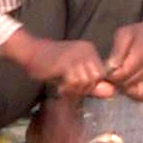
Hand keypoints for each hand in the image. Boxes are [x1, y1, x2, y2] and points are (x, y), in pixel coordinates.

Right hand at [1, 30, 116, 98]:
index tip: (77, 87)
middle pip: (96, 78)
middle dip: (85, 88)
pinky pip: (74, 82)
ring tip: (63, 87)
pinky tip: (59, 87)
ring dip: (75, 89)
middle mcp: (86, 50)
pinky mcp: (65, 61)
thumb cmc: (50, 65)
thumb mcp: (74, 75)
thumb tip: (112, 92)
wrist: (30, 52)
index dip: (92, 85)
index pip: (102, 74)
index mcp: (89, 51)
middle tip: (69, 88)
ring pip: (86, 81)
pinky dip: (67, 88)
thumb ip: (93, 84)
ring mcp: (76, 55)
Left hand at [104, 9, 142, 100]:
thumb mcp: (124, 34)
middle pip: (125, 83)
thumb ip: (117, 50)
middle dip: (114, 80)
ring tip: (116, 76)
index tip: (105, 68)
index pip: (121, 73)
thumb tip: (111, 67)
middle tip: (109, 73)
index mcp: (141, 54)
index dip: (109, 74)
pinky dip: (131, 92)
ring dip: (121, 86)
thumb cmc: (137, 33)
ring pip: (131, 90)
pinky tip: (126, 83)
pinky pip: (141, 95)